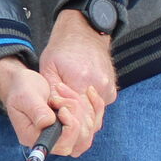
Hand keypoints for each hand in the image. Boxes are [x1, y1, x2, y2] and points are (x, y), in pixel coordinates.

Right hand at [0, 58, 82, 154]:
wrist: (23, 83)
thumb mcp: (25, 97)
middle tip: (59, 99)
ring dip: (77, 107)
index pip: (61, 146)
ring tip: (60, 93)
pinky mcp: (66, 125)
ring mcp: (57, 133)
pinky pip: (85, 121)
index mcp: (33, 137)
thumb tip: (47, 122)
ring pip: (83, 129)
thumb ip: (36, 110)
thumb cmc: (21, 89)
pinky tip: (66, 93)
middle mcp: (46, 139)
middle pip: (76, 140)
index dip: (69, 129)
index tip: (63, 109)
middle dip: (75, 115)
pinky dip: (80, 104)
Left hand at [38, 9, 117, 155]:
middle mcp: (99, 86)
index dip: (66, 125)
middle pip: (90, 123)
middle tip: (61, 128)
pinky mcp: (111, 90)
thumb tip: (52, 115)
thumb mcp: (49, 67)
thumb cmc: (62, 48)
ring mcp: (108, 89)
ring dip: (82, 121)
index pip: (77, 117)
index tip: (57, 122)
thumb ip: (51, 92)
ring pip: (96, 118)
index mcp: (81, 80)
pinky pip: (100, 109)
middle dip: (75, 129)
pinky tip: (77, 106)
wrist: (84, 31)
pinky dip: (89, 112)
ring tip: (67, 118)